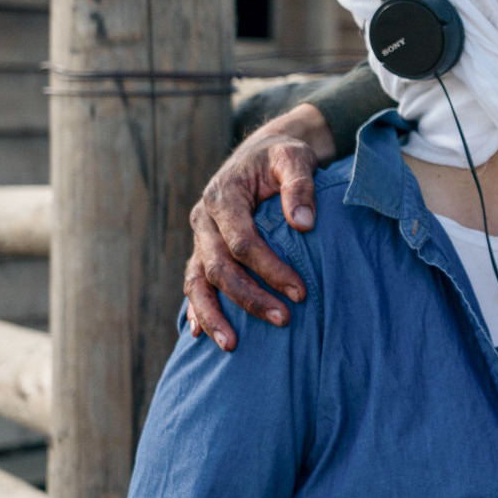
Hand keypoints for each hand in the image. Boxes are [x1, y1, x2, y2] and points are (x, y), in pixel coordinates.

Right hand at [184, 103, 333, 350]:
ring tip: (232, 345)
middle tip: (284, 319)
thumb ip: (300, 185)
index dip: (270, 269)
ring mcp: (200, 237)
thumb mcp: (295, 158)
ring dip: (213, 314)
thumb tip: (303, 224)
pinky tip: (200, 333)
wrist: (262, 151)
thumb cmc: (282, 156)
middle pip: (219, 267)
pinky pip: (193, 282)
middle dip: (249, 297)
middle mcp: (204, 219)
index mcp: (224, 196)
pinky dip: (196, 308)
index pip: (242, 242)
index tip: (300, 292)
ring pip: (198, 281)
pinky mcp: (202, 249)